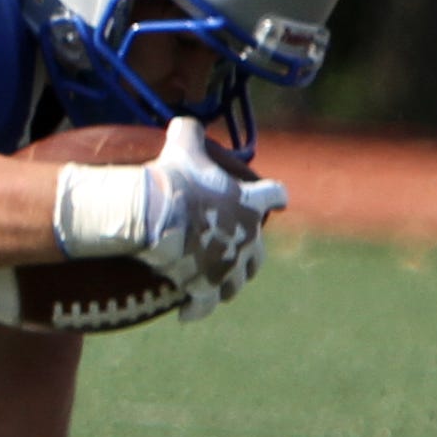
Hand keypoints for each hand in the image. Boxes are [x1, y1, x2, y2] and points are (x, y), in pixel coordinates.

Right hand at [52, 120, 287, 319]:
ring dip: (229, 282)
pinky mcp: (205, 285)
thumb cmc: (174, 178)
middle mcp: (246, 239)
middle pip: (258, 253)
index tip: (278, 200)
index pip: (276, 196)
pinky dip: (197, 308)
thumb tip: (184, 122)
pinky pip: (204, 303)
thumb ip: (189, 132)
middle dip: (250, 252)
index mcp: (248, 204)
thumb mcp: (182, 145)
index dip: (276, 197)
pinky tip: (187, 314)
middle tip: (238, 250)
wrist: (157, 215)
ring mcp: (227, 266)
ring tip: (217, 284)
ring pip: (236, 282)